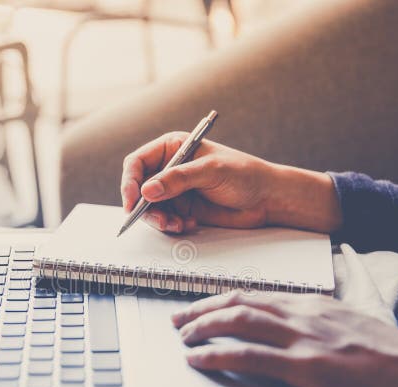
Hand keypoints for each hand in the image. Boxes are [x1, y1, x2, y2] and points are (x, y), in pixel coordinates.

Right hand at [120, 132, 342, 233]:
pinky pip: (165, 220)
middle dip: (144, 207)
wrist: (267, 199)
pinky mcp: (183, 209)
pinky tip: (189, 224)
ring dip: (159, 220)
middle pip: (139, 188)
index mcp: (173, 147)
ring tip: (177, 225)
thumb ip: (179, 179)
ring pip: (149, 208)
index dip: (130, 181)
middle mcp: (170, 169)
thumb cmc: (245, 174)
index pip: (138, 162)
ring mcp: (175, 191)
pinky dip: (172, 226)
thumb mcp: (211, 171)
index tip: (133, 200)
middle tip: (158, 220)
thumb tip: (147, 191)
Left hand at [171, 291, 397, 386]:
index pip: (257, 295)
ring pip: (238, 322)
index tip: (202, 307)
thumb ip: (327, 319)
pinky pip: (249, 356)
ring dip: (201, 329)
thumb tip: (304, 322)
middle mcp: (306, 314)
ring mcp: (306, 339)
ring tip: (181, 339)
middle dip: (202, 309)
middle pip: (239, 303)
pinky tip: (198, 360)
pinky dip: (216, 355)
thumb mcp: (358, 325)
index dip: (222, 300)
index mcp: (317, 304)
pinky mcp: (309, 368)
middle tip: (178, 322)